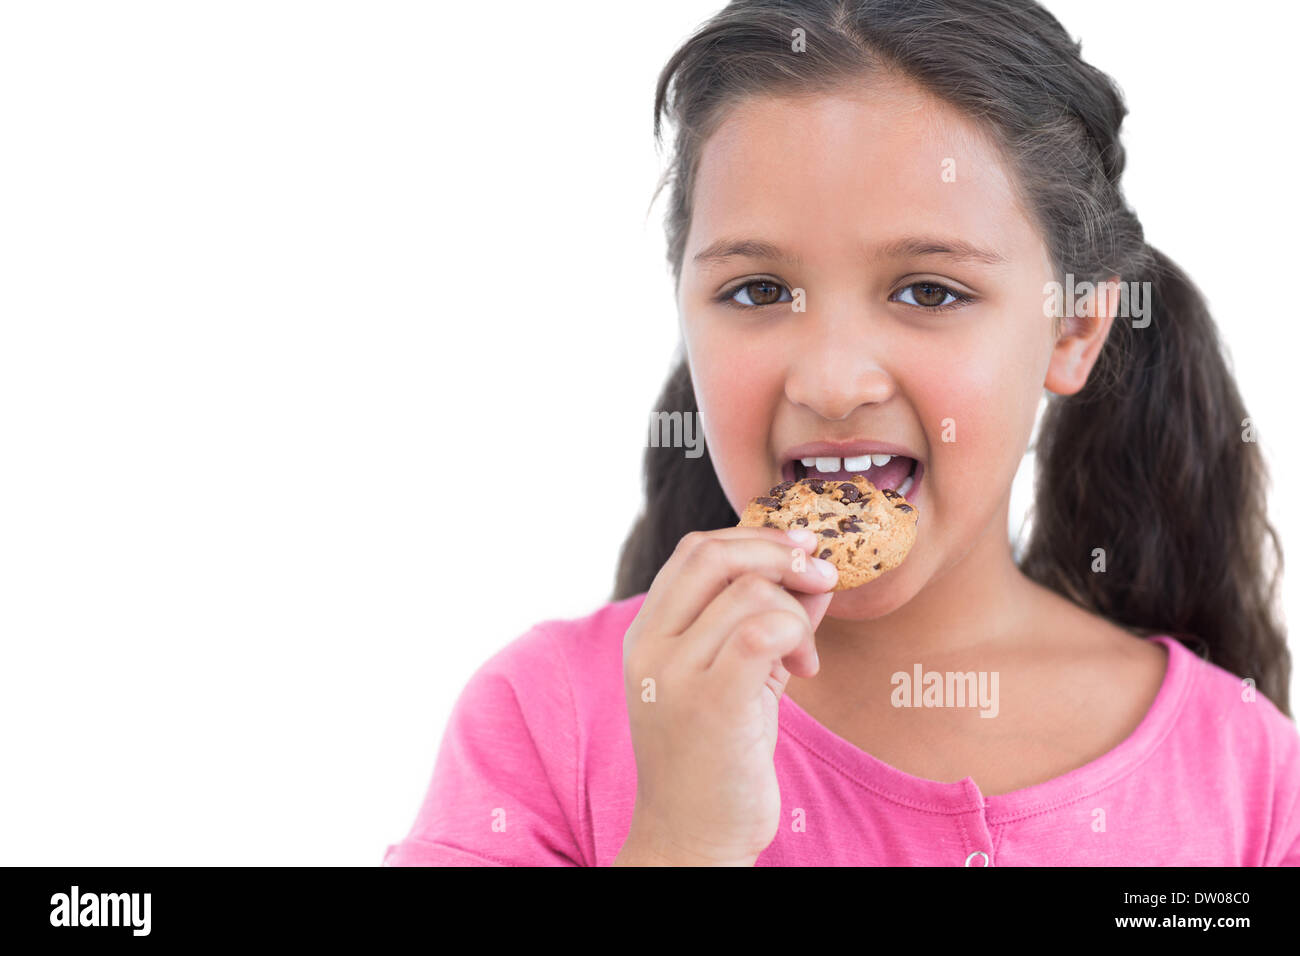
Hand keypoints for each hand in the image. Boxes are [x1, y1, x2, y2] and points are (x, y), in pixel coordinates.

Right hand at [617, 525, 836, 864]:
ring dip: (798, 613)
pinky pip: (763, 631)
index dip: (756, 538)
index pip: (696, 549)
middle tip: (822, 577)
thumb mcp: (738, 678)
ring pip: (750, 594)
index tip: (803, 550)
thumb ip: (767, 621)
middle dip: (780, 554)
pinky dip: (797, 634)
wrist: (691, 840)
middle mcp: (649, 646)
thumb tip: (816, 573)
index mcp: (646, 634)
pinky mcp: (710, 702)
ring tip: (805, 659)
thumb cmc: (716, 760)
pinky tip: (805, 670)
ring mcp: (674, 674)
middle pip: (714, 554)